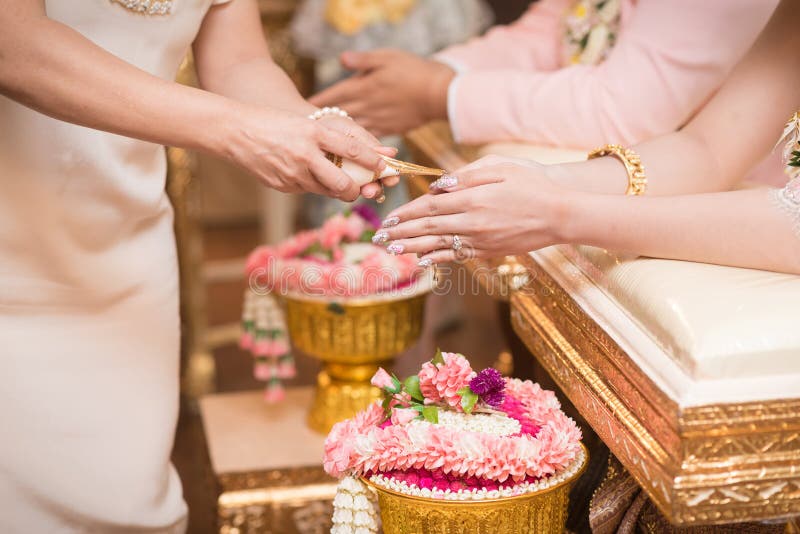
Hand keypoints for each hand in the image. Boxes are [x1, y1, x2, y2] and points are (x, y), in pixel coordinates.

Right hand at [220, 104, 387, 200]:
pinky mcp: (282, 186)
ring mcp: (292, 174)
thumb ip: (332, 139)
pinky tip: (304, 173)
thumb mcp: (305, 124)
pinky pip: (307, 190)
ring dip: (335, 189)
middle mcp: (305, 155)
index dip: (372, 161)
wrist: (234, 132)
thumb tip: (366, 153)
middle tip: (360, 187)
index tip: (384, 166)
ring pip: (326, 191)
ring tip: (335, 179)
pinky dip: (312, 185)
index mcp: (313, 133)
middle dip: (356, 190)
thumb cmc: (274, 123)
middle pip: (343, 185)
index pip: (352, 151)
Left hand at [309, 50, 454, 136]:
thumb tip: (342, 59)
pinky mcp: (389, 130)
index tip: (301, 108)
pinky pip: (367, 140)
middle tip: (306, 130)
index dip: (317, 102)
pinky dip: (357, 144)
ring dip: (337, 137)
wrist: (438, 94)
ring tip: (323, 143)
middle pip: (337, 118)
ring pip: (350, 133)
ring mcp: (377, 121)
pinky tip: (350, 148)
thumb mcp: (387, 58)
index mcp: (363, 88)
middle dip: (321, 123)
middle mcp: (367, 107)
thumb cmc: (413, 70)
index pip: (333, 97)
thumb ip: (362, 61)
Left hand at [375, 156, 568, 263]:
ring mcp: (481, 240)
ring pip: (438, 245)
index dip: (405, 214)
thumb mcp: (501, 167)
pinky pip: (458, 256)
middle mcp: (473, 222)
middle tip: (378, 238)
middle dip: (401, 232)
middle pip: (428, 228)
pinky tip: (423, 261)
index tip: (388, 218)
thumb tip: (438, 185)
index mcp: (473, 199)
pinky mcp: (490, 251)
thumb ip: (467, 176)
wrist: (562, 214)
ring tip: (391, 251)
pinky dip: (438, 259)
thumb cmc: (533, 183)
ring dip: (412, 248)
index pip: (430, 207)